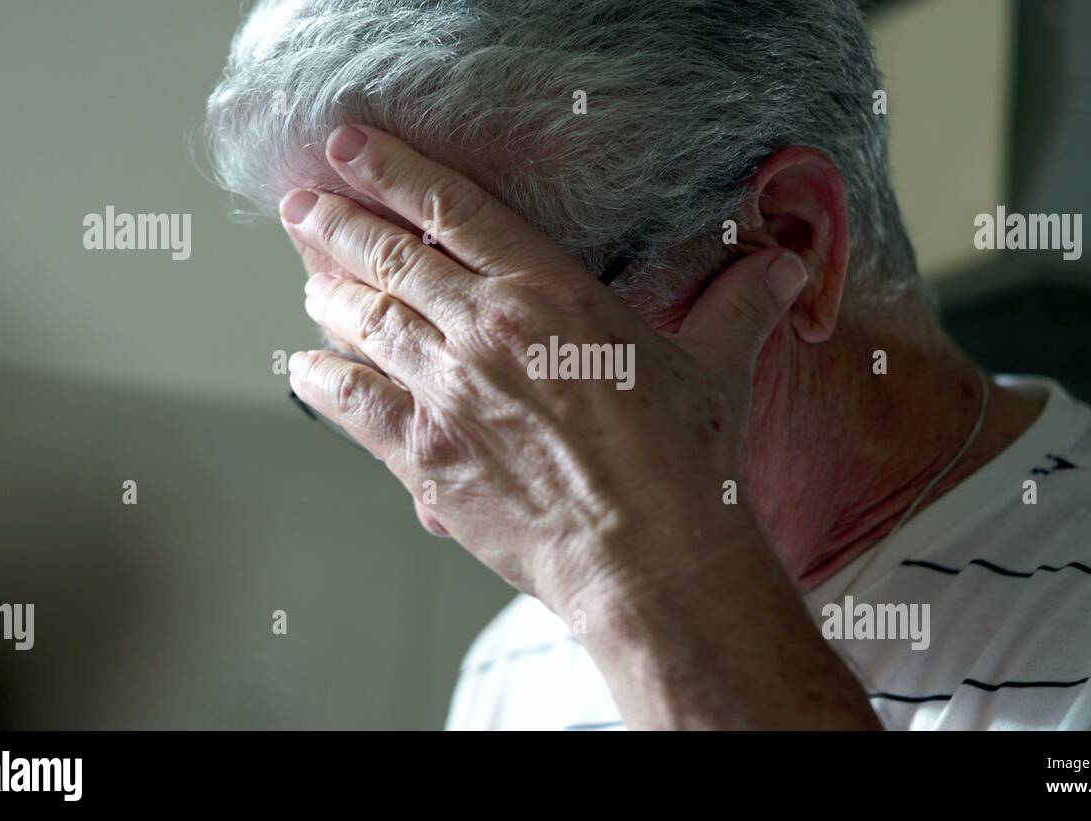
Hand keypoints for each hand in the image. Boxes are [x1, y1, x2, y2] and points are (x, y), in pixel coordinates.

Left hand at [280, 125, 807, 615]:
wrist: (650, 559)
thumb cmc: (687, 465)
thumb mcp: (718, 367)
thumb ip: (741, 303)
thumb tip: (785, 265)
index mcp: (550, 296)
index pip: (455, 212)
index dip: (394, 172)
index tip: (352, 152)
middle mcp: (486, 333)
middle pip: (393, 261)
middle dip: (341, 225)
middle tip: (304, 204)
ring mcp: (448, 395)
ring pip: (366, 324)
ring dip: (328, 293)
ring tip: (308, 277)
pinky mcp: (426, 457)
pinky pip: (355, 406)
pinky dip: (323, 381)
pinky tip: (305, 367)